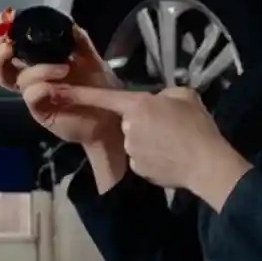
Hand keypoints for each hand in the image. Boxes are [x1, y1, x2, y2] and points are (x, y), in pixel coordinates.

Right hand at [0, 9, 120, 146]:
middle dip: (1, 53)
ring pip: (19, 79)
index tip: (4, 21)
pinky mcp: (41, 112)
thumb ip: (78, 40)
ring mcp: (36, 94)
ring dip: (38, 70)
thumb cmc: (99, 87)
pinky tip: (58, 88)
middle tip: (10, 46)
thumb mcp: (91, 58)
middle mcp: (34, 76)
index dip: (4, 33)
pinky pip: (31, 96)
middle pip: (3, 65)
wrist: (111, 117)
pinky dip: (40, 88)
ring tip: (64, 68)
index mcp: (41, 60)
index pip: (15, 45)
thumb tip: (68, 23)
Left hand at [54, 84, 253, 207]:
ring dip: (149, 142)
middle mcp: (128, 128)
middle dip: (143, 123)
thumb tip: (158, 102)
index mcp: (138, 105)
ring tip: (173, 145)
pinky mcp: (138, 169)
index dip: (78, 94)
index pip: (102, 97)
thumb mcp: (185, 97)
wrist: (205, 164)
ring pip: (135, 142)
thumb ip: (165, 95)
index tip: (55, 90)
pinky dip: (153, 159)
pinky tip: (170, 159)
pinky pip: (141, 159)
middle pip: (128, 122)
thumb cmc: (196, 126)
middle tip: (169, 128)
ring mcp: (131, 151)